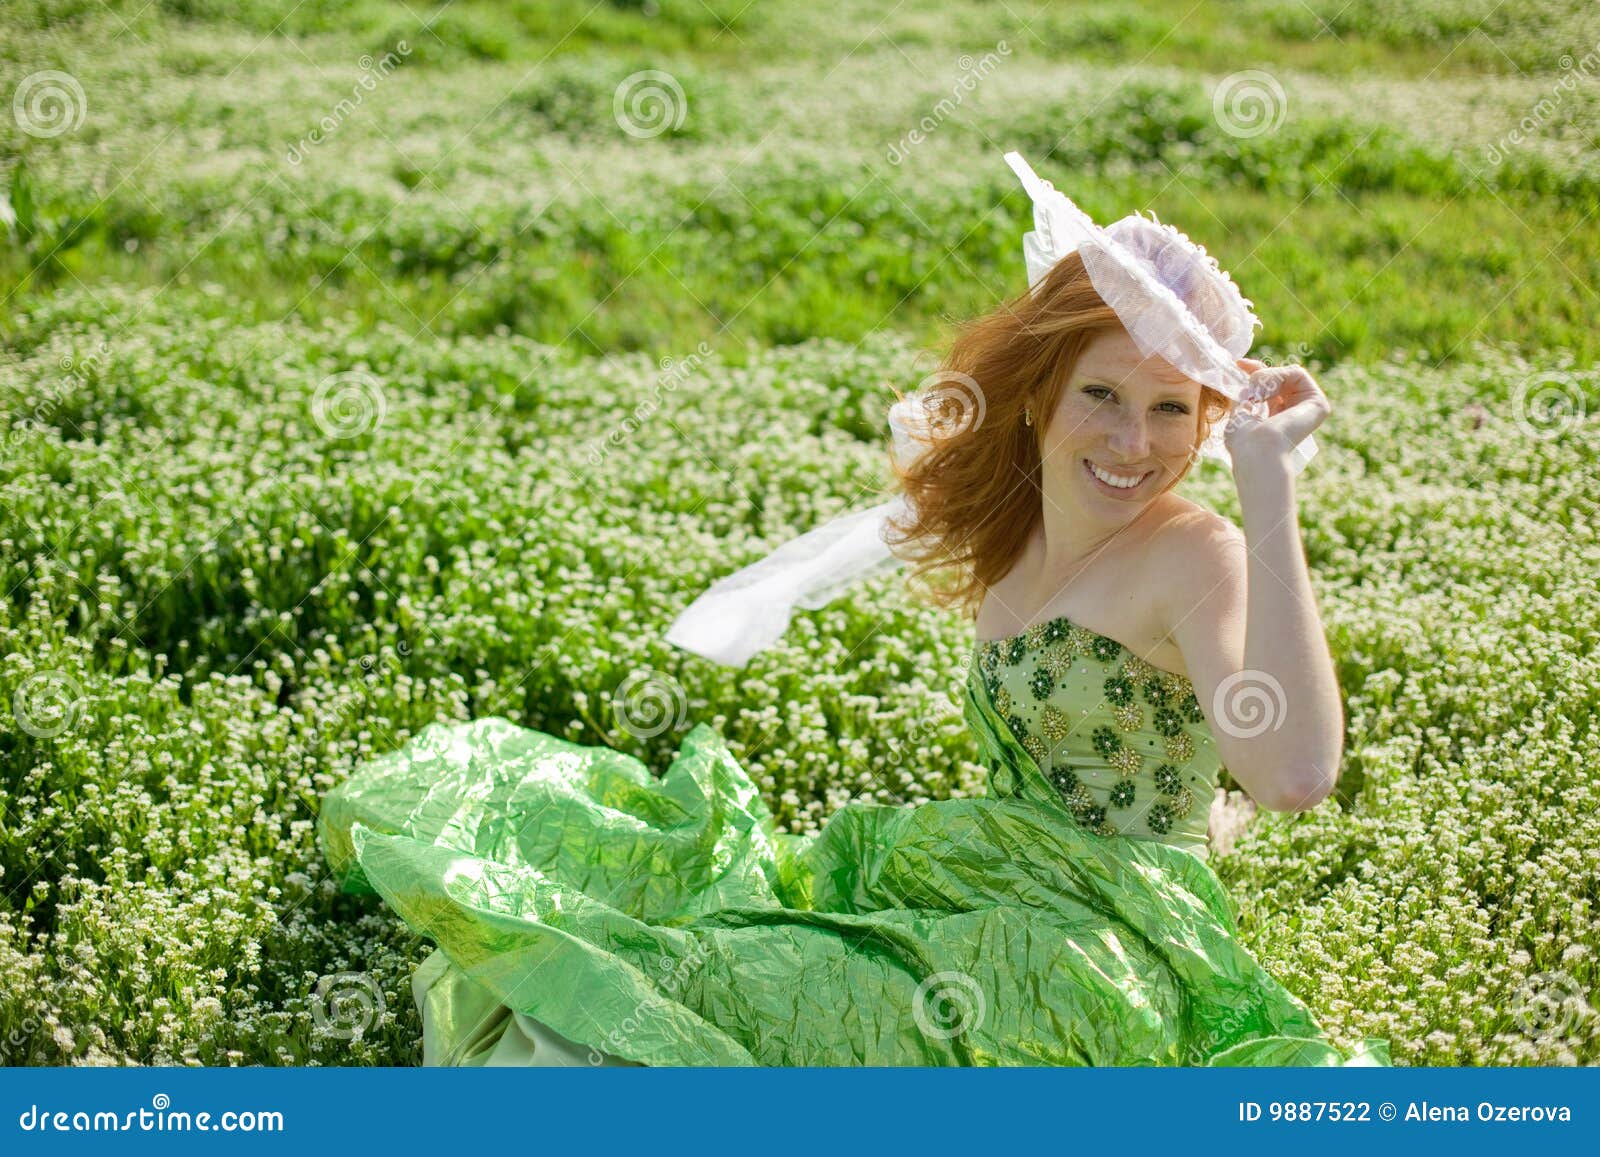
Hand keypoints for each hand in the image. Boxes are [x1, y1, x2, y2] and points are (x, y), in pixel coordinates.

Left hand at [1224, 358, 1329, 472]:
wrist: (1257, 451)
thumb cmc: (1244, 440)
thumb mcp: (1242, 410)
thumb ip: (1249, 392)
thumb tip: (1247, 370)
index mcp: (1278, 418)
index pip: (1272, 386)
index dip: (1256, 371)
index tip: (1239, 364)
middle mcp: (1296, 413)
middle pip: (1281, 377)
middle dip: (1261, 373)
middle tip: (1248, 384)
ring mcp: (1309, 409)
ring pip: (1288, 373)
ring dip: (1266, 378)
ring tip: (1256, 395)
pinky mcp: (1319, 404)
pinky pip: (1297, 373)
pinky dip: (1277, 376)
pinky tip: (1267, 393)